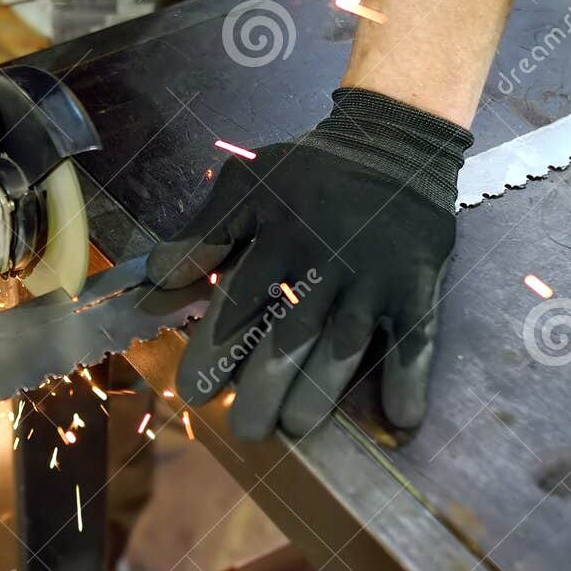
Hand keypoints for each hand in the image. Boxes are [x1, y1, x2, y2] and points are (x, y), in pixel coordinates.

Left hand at [146, 89, 470, 437]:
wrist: (393, 141)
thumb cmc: (312, 170)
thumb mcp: (248, 185)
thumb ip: (202, 234)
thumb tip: (154, 278)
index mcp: (277, 239)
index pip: (237, 305)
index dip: (213, 352)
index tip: (193, 393)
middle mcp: (323, 263)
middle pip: (288, 337)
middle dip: (263, 387)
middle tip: (247, 429)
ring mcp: (372, 278)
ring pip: (343, 346)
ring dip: (319, 392)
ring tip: (294, 426)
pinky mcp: (416, 286)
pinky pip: (415, 338)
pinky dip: (410, 378)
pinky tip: (401, 419)